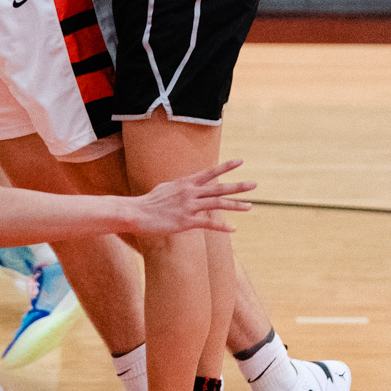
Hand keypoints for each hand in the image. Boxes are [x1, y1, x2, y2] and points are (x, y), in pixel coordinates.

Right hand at [129, 160, 254, 235]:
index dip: (225, 166)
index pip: (209, 172)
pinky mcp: (185, 221)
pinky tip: (233, 228)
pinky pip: (208, 223)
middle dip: (238, 186)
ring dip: (235, 205)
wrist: (136, 212)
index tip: (240, 162)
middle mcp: (189, 192)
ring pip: (217, 203)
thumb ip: (179, 188)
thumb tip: (186, 186)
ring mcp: (188, 206)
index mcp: (185, 182)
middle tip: (254, 185)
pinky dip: (222, 226)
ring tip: (250, 206)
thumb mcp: (165, 189)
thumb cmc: (148, 202)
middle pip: (218, 187)